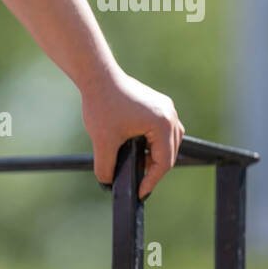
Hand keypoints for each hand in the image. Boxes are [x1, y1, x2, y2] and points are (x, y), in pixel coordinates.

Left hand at [80, 68, 185, 200]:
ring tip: (136, 163)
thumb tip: (108, 184)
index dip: (151, 181)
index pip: (163, 162)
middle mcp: (170, 114)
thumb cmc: (102, 104)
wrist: (97, 75)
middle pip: (170, 153)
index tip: (139, 193)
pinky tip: (137, 147)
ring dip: (155, 155)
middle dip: (153, 169)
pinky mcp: (158, 103)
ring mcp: (166, 107)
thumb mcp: (103, 141)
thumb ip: (106, 168)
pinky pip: (162, 129)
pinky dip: (153, 142)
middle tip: (137, 181)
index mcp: (163, 123)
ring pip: (168, 141)